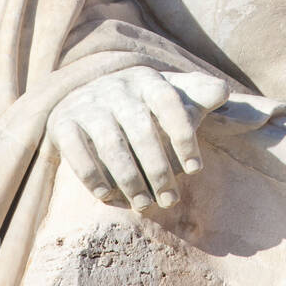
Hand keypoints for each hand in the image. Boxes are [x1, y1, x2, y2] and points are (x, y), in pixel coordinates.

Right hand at [47, 65, 228, 212]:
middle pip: (141, 130)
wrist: (85, 94)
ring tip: (144, 205)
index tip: (195, 170)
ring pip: (111, 144)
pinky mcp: (63, 123)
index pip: (169, 102)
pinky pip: (77, 153)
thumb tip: (223, 93)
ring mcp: (88, 104)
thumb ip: (199, 94)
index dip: (183, 135)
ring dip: (129, 179)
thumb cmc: (142, 102)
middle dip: (158, 169)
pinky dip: (93, 177)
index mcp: (148, 80)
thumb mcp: (171, 93)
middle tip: (170, 201)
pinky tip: (108, 196)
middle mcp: (117, 88)